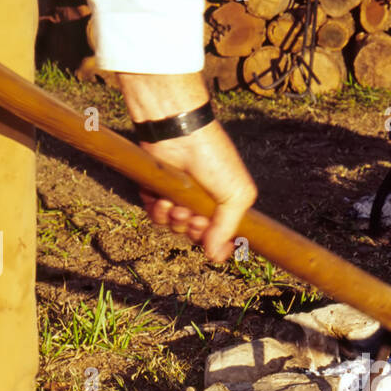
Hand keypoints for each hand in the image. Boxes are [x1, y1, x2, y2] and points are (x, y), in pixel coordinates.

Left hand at [118, 72, 255, 262]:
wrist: (181, 133)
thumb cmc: (215, 159)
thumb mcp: (236, 194)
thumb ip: (227, 228)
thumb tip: (215, 257)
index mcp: (224, 205)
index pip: (221, 238)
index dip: (217, 246)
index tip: (216, 248)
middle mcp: (202, 203)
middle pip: (194, 236)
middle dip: (193, 230)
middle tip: (194, 218)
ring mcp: (179, 198)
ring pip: (173, 227)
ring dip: (174, 221)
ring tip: (175, 206)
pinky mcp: (158, 191)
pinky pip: (154, 215)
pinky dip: (156, 211)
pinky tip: (161, 200)